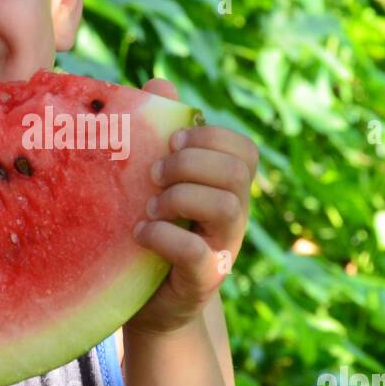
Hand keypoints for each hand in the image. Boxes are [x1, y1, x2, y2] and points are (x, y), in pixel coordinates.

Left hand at [127, 79, 257, 337]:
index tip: (171, 141)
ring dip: (180, 196)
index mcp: (225, 187)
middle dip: (191, 162)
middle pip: (237, 171)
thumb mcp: (150, 180)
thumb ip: (158, 133)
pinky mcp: (203, 280)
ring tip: (149, 206)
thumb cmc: (147, 231)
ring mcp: (223, 249)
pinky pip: (197, 252)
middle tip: (154, 174)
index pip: (244, 148)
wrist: (141, 300)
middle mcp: (233, 216)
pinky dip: (164, 236)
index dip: (210, 137)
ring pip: (227, 205)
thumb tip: (159, 85)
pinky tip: (141, 233)